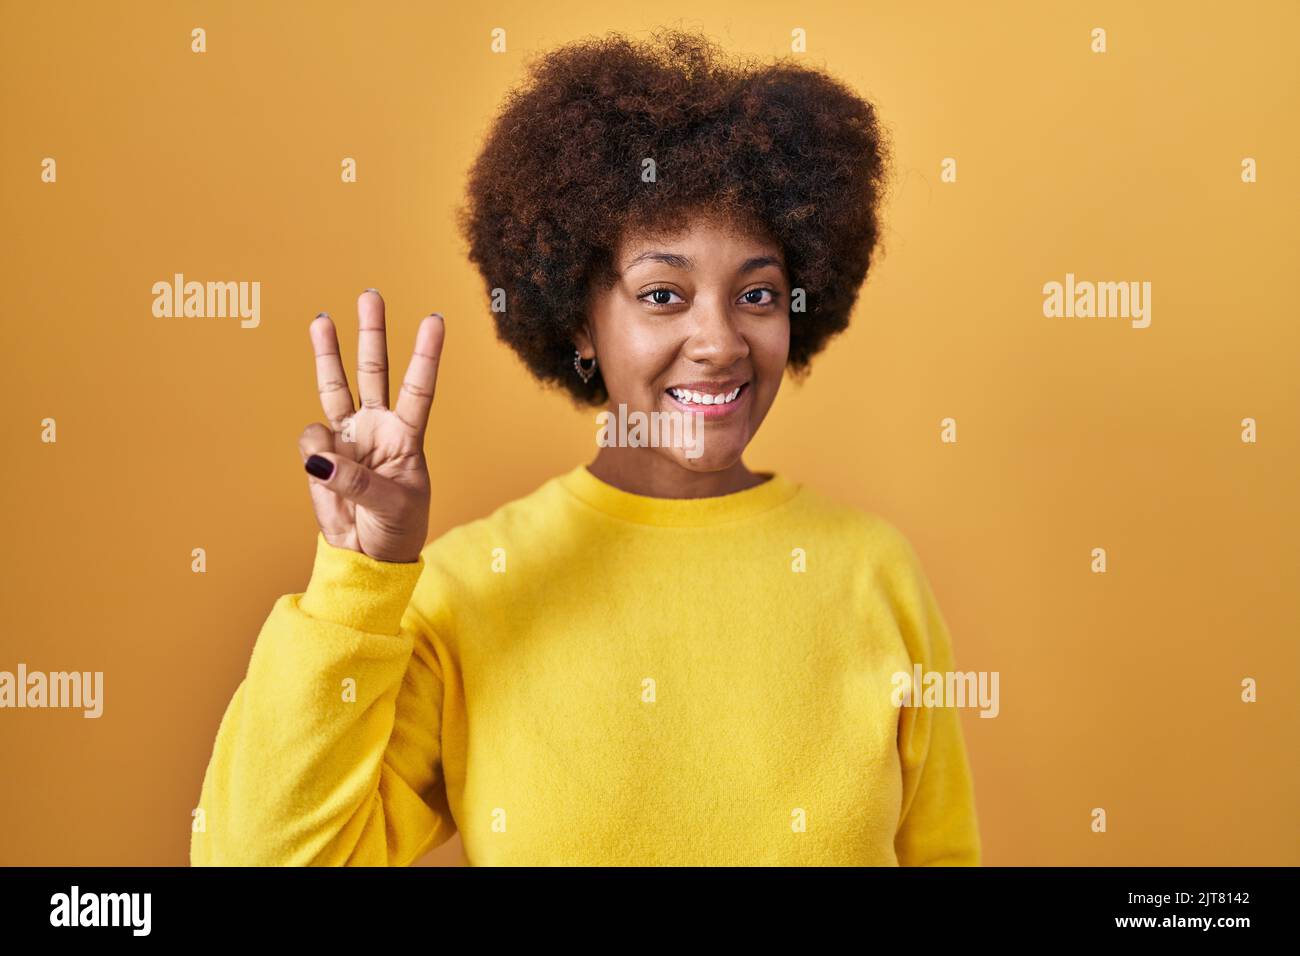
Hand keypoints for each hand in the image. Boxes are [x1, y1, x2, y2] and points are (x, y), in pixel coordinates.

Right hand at [298, 290, 443, 563]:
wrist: (367, 555)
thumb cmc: (397, 529)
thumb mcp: (392, 507)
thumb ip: (357, 482)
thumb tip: (319, 458)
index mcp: (407, 436)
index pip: (419, 388)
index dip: (426, 355)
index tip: (435, 319)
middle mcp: (377, 428)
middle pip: (375, 371)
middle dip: (371, 333)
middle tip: (370, 295)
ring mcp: (347, 438)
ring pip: (335, 385)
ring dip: (327, 352)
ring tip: (321, 320)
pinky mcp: (322, 455)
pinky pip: (311, 441)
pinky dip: (314, 455)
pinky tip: (323, 473)